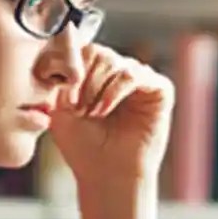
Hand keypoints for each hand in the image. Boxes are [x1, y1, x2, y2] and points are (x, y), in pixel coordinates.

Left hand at [48, 44, 174, 188]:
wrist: (107, 175)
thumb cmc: (83, 147)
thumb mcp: (59, 107)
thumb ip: (58, 76)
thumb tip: (62, 43)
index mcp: (97, 74)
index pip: (82, 49)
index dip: (69, 66)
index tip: (61, 93)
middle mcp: (120, 74)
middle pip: (98, 52)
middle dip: (83, 78)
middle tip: (76, 106)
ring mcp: (140, 80)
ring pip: (114, 61)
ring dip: (97, 87)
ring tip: (91, 113)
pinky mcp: (159, 90)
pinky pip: (134, 73)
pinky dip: (116, 89)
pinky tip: (105, 109)